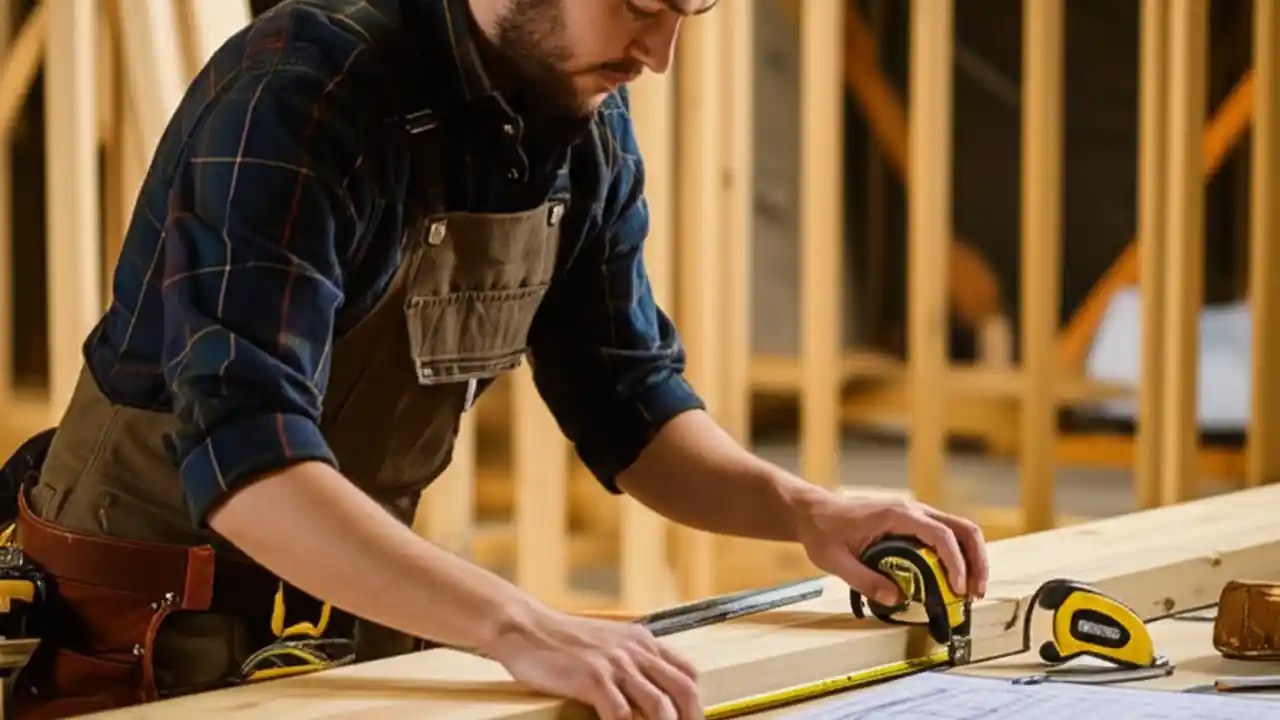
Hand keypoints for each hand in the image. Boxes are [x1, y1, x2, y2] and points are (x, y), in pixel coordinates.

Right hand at [482, 607, 702, 719]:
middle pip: (683, 690)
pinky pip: (621, 715)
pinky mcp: (593, 678)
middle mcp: (635, 651)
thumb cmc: (563, 640)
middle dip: (690, 719)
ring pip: (659, 706)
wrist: (526, 628)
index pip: (687, 673)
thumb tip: (649, 689)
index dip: (695, 703)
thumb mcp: (608, 641)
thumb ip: (631, 659)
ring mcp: (615, 664)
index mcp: (643, 642)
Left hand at [793, 493, 988, 605]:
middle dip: (977, 561)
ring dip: (972, 559)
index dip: (955, 562)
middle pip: (963, 529)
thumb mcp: (836, 562)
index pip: (940, 534)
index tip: (959, 589)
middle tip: (976, 594)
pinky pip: (947, 536)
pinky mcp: (914, 523)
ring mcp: (916, 514)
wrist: (813, 512)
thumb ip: (865, 580)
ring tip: (970, 592)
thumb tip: (897, 600)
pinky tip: (954, 580)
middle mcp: (912, 510)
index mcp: (896, 514)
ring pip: (960, 531)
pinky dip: (958, 556)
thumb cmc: (822, 532)